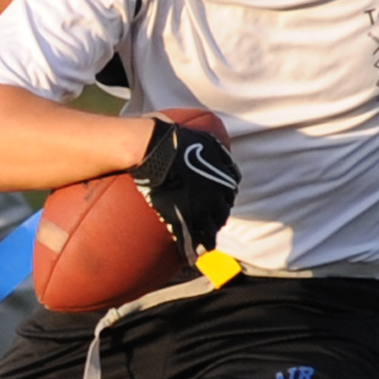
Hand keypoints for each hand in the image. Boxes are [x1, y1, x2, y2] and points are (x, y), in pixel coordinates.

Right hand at [129, 119, 239, 262]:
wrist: (150, 148)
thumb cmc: (160, 133)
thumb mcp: (183, 126)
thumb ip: (187, 131)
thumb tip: (176, 125)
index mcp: (219, 165)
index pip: (229, 184)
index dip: (222, 194)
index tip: (217, 199)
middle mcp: (218, 185)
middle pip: (223, 206)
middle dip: (217, 214)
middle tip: (208, 220)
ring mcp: (205, 203)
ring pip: (214, 224)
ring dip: (209, 231)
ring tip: (203, 239)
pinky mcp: (190, 216)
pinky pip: (198, 237)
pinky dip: (197, 246)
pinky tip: (193, 253)